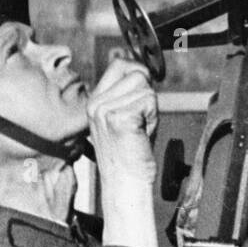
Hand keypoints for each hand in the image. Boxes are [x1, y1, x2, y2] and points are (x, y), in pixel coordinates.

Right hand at [88, 59, 159, 246]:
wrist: (126, 182)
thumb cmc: (131, 152)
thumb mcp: (124, 117)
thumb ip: (129, 94)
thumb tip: (144, 70)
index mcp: (95, 101)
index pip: (119, 64)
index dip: (138, 72)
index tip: (144, 93)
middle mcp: (96, 103)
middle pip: (136, 73)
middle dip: (147, 94)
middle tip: (141, 121)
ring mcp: (104, 110)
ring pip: (145, 87)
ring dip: (151, 107)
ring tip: (140, 129)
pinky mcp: (118, 118)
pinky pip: (149, 101)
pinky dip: (153, 116)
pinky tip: (142, 133)